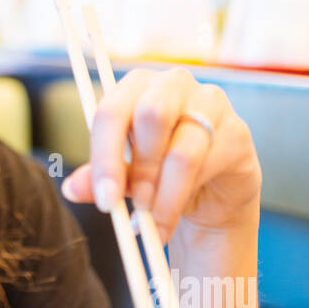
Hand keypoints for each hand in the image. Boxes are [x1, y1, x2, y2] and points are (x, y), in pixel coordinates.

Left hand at [61, 66, 261, 245]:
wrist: (211, 190)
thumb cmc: (160, 172)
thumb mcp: (124, 177)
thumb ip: (100, 179)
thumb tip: (71, 189)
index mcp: (136, 86)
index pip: (112, 110)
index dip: (105, 157)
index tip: (105, 199)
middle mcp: (173, 84)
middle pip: (151, 114)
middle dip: (140, 170)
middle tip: (135, 208)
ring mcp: (210, 103)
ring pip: (182, 151)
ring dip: (164, 196)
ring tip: (152, 224)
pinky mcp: (237, 131)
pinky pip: (209, 166)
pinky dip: (185, 200)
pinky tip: (171, 220)